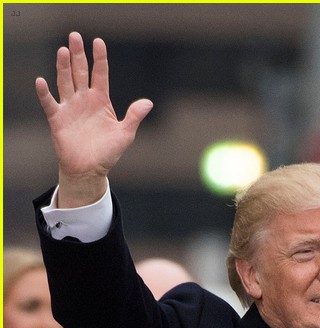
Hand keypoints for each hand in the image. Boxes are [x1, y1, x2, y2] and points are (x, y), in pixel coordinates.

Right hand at [35, 32, 152, 205]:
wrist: (90, 170)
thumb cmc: (108, 153)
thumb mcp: (125, 134)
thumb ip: (134, 117)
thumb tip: (149, 102)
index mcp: (101, 100)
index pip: (100, 74)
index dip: (99, 58)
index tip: (98, 42)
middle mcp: (84, 99)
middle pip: (80, 71)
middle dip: (78, 54)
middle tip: (75, 36)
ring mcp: (70, 107)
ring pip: (65, 81)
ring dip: (63, 67)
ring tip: (63, 50)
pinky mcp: (58, 119)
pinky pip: (49, 103)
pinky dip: (45, 93)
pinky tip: (42, 81)